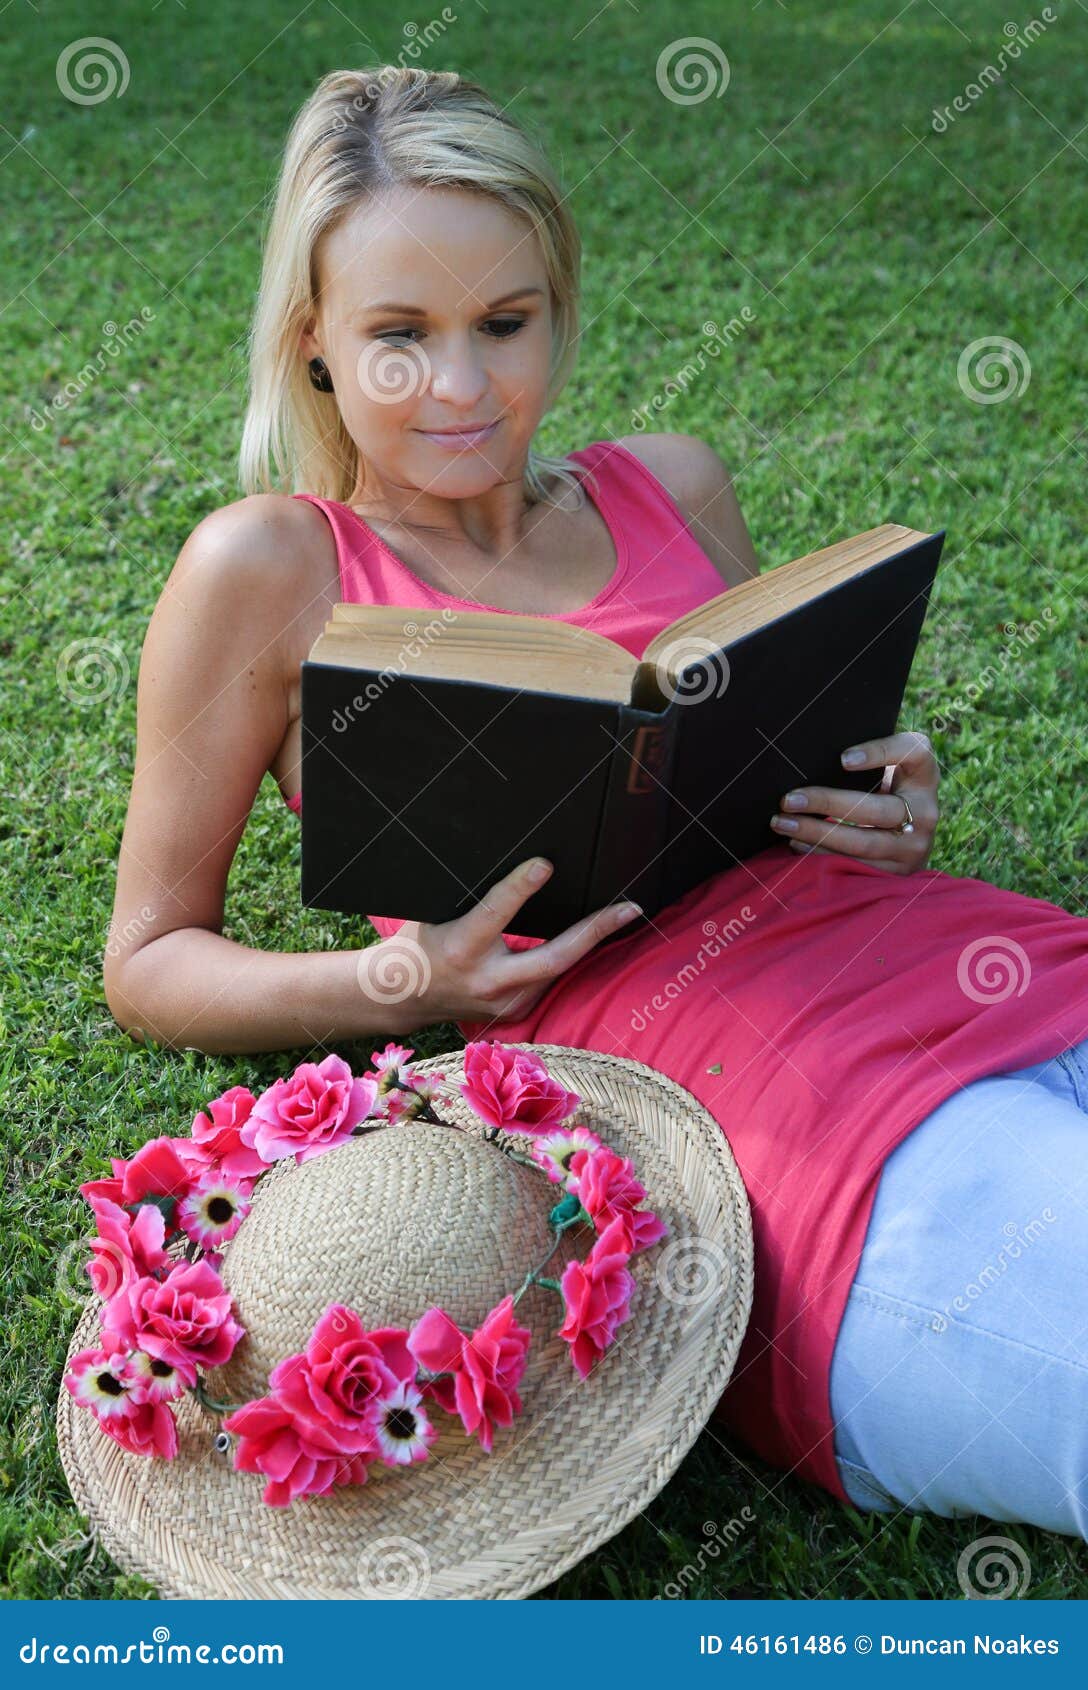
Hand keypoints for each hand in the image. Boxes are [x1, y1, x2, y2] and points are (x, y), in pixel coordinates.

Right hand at [382, 858, 643, 1027]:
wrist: (402, 999)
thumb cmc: (420, 944)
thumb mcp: (435, 914)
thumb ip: (475, 899)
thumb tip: (523, 868)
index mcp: (461, 947)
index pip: (495, 913)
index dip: (519, 889)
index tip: (544, 865)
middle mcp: (487, 981)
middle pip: (552, 958)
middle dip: (594, 932)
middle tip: (630, 909)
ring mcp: (504, 1003)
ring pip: (557, 969)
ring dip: (589, 943)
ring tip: (623, 915)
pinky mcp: (515, 1012)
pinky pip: (548, 978)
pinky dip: (568, 957)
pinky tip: (590, 937)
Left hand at [769, 730, 938, 873]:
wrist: (909, 839)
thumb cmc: (885, 792)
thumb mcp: (887, 773)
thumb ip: (867, 763)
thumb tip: (810, 757)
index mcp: (924, 776)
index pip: (914, 753)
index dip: (881, 753)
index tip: (843, 759)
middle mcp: (927, 811)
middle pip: (878, 809)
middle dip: (828, 803)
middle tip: (789, 799)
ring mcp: (915, 846)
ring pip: (864, 843)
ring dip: (817, 833)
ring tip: (783, 822)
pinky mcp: (899, 873)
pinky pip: (857, 866)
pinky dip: (822, 854)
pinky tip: (797, 842)